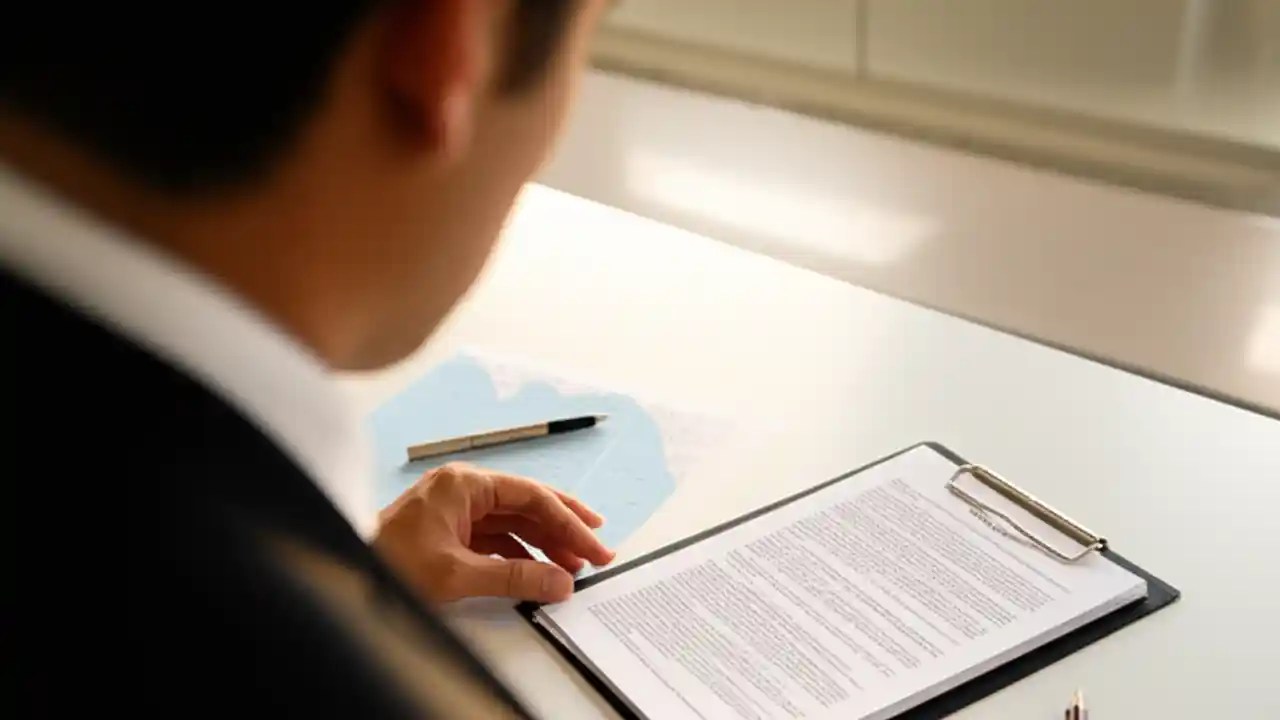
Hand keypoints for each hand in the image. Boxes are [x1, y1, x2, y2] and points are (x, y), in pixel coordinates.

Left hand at [373, 463, 614, 603]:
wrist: (347, 568)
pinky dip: (521, 554)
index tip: (594, 545)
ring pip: (515, 522)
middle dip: (564, 529)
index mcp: (465, 484)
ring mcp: (457, 509)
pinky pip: (497, 538)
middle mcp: (464, 488)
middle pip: (528, 504)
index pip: (532, 496)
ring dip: (545, 544)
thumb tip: (560, 582)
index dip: (569, 522)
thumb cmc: (389, 563)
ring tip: (574, 567)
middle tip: (598, 552)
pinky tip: (540, 570)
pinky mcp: (451, 531)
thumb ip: (514, 577)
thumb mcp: (457, 574)